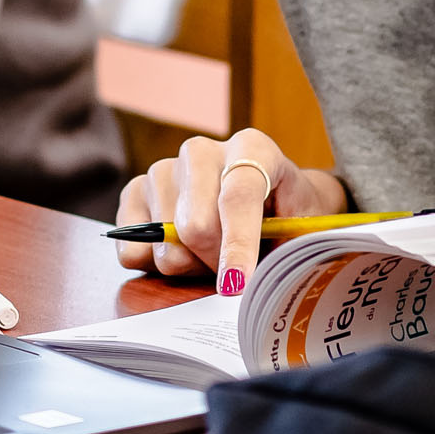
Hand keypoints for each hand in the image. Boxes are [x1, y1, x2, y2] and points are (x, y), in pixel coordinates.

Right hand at [110, 128, 349, 289]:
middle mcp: (203, 151)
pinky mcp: (137, 190)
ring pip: (165, 238)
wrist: (272, 203)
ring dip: (189, 263)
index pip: (238, 196)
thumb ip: (281, 251)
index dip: (237, 245)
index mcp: (253, 148)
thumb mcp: (302, 231)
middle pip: (196, 224)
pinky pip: (132, 241)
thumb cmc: (289, 219)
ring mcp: (166, 168)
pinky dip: (152, 261)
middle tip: (235, 269)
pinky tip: (179, 253)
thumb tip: (241, 284)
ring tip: (211, 254)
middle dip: (214, 261)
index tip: (236, 285)